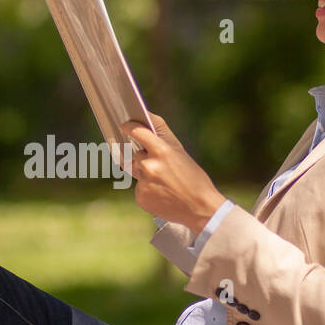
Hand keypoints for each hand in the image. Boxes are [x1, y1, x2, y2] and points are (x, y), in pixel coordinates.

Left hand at [120, 112, 225, 236]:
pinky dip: (148, 190)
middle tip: (160, 168)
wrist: (200, 208)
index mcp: (161, 151)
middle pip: (135, 156)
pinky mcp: (141, 197)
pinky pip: (139, 189)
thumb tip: (146, 116)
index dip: (128, 127)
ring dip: (146, 175)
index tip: (124, 126)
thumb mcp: (180, 152)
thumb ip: (161, 134)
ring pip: (137, 173)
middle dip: (143, 159)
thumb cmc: (193, 178)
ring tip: (165, 183)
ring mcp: (143, 183)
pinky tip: (162, 194)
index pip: (137, 132)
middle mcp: (149, 166)